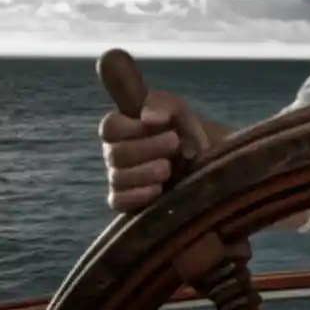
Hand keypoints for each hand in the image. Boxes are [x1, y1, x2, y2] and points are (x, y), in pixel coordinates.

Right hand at [99, 90, 209, 211]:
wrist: (201, 158)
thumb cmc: (182, 129)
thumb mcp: (177, 110)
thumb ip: (163, 108)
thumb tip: (148, 117)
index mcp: (121, 126)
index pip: (109, 127)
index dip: (132, 128)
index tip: (157, 124)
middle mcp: (113, 152)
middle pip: (115, 154)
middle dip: (149, 149)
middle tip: (174, 143)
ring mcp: (117, 177)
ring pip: (118, 177)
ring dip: (148, 172)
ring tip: (170, 168)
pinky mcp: (124, 200)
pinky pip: (118, 201)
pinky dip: (139, 195)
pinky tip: (158, 188)